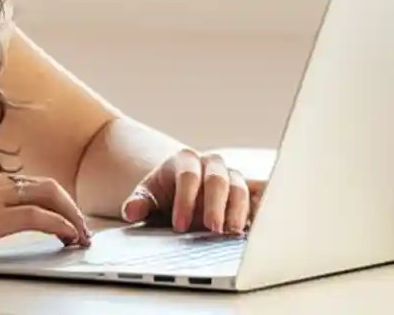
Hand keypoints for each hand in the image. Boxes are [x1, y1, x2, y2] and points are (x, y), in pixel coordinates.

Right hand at [0, 168, 92, 262]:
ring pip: (50, 195)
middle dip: (68, 205)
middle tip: (79, 225)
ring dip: (71, 215)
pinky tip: (68, 236)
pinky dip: (60, 225)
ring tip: (80, 234)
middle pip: (45, 185)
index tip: (57, 215)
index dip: (48, 200)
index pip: (25, 185)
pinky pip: (39, 217)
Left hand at [120, 149, 264, 235]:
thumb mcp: (149, 197)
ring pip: (240, 187)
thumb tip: (131, 210)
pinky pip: (258, 194)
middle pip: (218, 179)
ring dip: (238, 210)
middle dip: (215, 205)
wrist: (182, 190)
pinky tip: (262, 222)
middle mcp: (211, 164)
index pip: (188, 177)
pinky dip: (262, 205)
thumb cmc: (166, 195)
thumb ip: (139, 203)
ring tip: (233, 232)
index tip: (179, 225)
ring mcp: (231, 175)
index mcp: (185, 161)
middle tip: (212, 228)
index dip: (184, 200)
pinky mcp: (247, 190)